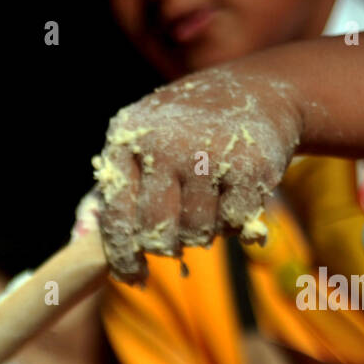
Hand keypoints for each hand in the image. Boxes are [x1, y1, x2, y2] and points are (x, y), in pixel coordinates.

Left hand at [87, 67, 302, 280]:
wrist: (260, 89)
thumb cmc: (187, 131)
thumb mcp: (145, 142)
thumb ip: (123, 189)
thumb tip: (104, 255)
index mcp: (126, 139)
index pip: (117, 217)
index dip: (124, 255)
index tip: (134, 274)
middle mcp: (164, 144)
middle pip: (156, 234)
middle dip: (167, 244)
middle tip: (178, 234)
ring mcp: (208, 153)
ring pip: (197, 234)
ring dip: (204, 233)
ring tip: (209, 204)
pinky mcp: (251, 165)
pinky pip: (235, 224)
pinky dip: (236, 223)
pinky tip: (234, 196)